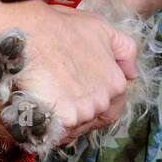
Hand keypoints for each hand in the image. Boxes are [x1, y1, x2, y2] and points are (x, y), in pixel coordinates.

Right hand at [15, 1, 137, 139]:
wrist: (29, 32)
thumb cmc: (61, 27)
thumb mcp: (102, 28)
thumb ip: (125, 49)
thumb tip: (132, 73)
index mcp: (116, 83)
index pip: (112, 108)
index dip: (95, 103)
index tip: (77, 95)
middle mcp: (103, 101)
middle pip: (92, 120)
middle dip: (78, 112)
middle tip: (59, 97)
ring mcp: (84, 112)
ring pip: (74, 129)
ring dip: (62, 122)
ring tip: (47, 102)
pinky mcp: (63, 120)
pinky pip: (57, 134)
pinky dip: (49, 127)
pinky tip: (39, 111)